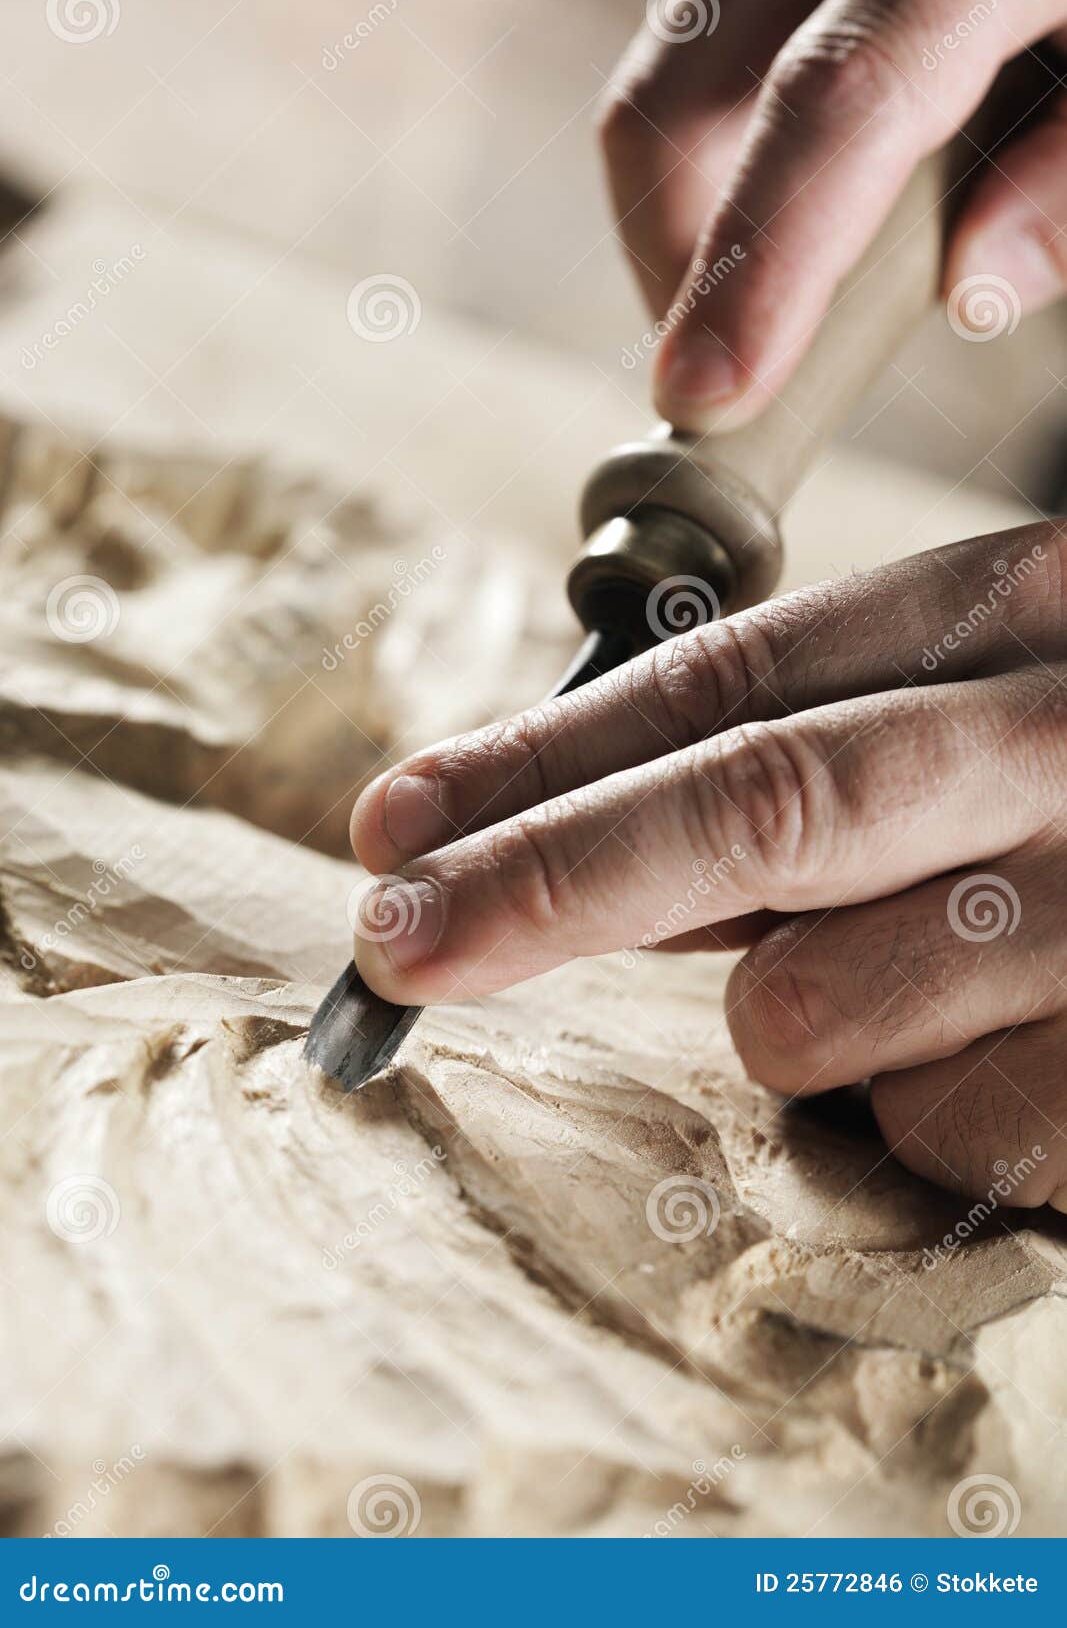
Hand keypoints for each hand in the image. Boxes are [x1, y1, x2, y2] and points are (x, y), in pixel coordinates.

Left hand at [350, 522, 1066, 1208]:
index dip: (542, 756)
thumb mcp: (974, 720)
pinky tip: (1023, 1051)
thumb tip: (555, 827)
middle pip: (756, 808)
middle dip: (545, 884)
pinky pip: (935, 1129)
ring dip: (805, 1019)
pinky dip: (929, 1110)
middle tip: (390, 946)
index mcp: (1011, 610)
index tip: (397, 820)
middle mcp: (1066, 730)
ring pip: (817, 1005)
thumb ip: (794, 764)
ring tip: (923, 978)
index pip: (725, 680)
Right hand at [600, 0, 1066, 430]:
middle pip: (691, 82)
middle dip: (679, 255)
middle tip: (730, 368)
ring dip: (685, 204)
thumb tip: (972, 287)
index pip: (844, 92)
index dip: (764, 255)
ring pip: (669, 61)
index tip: (712, 393)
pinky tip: (778, 182)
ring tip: (763, 285)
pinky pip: (697, 23)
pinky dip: (713, 130)